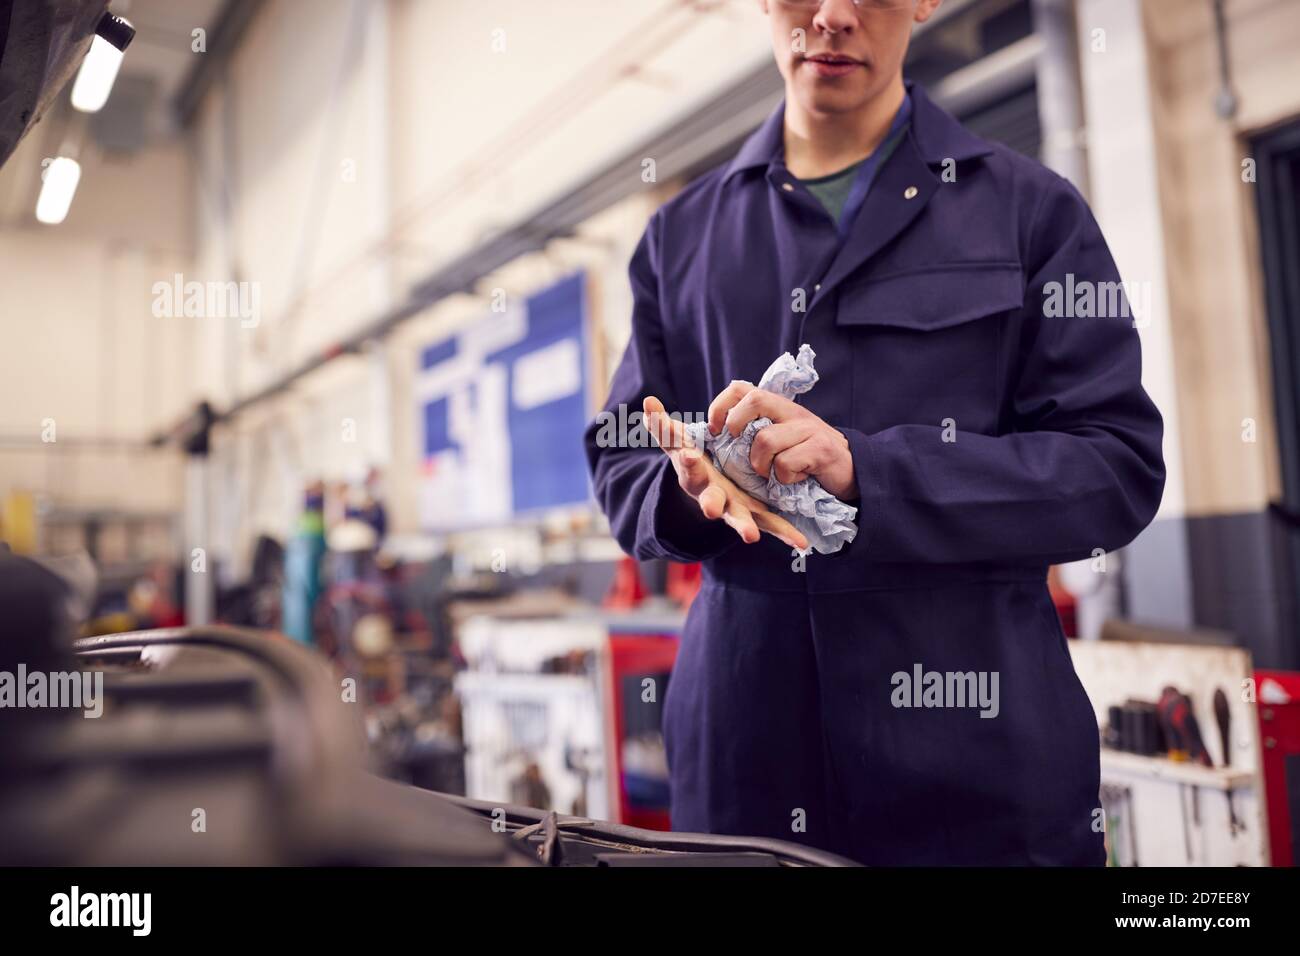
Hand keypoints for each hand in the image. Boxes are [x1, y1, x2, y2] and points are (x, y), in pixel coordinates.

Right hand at [642, 396, 808, 550]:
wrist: (708, 490)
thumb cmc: (695, 462)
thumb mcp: (679, 444)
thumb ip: (664, 427)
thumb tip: (647, 402)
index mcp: (696, 478)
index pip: (690, 470)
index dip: (688, 462)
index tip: (688, 455)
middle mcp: (713, 496)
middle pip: (711, 502)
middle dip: (711, 505)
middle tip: (710, 509)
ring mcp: (734, 507)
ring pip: (739, 518)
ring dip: (743, 526)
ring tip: (749, 536)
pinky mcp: (756, 515)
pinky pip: (772, 524)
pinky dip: (785, 533)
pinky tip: (801, 542)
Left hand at [707, 381, 856, 499]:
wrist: (850, 470)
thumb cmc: (807, 458)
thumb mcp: (783, 438)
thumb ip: (758, 431)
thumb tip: (720, 435)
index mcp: (779, 407)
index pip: (742, 389)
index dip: (721, 405)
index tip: (714, 429)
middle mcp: (793, 412)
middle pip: (756, 400)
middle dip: (736, 423)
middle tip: (738, 446)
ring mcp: (808, 429)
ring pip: (766, 440)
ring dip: (761, 465)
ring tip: (773, 473)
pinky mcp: (820, 449)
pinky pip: (786, 463)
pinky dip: (784, 478)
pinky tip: (795, 479)